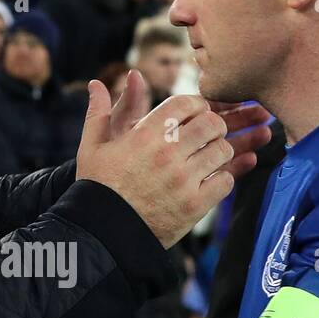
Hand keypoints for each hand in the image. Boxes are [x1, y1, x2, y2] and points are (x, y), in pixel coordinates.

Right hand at [76, 83, 268, 247]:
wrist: (101, 233)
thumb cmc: (97, 187)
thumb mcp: (93, 146)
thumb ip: (99, 112)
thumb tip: (97, 83)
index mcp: (145, 134)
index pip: (186, 103)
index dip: (195, 105)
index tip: (194, 114)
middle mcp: (167, 154)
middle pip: (211, 124)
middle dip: (213, 126)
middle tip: (207, 135)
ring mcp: (183, 180)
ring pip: (222, 151)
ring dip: (220, 151)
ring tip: (209, 158)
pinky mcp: (194, 206)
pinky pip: (225, 182)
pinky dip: (223, 179)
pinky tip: (210, 180)